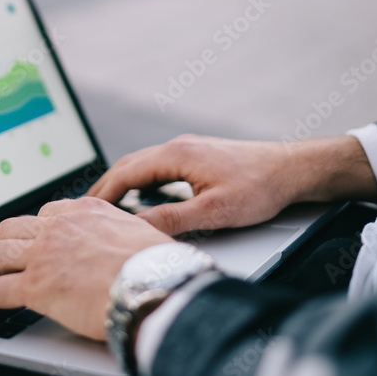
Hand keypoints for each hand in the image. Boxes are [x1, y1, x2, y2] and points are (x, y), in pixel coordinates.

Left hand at [0, 197, 172, 340]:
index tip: (24, 240)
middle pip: (10, 230)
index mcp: (86, 211)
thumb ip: (123, 235)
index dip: (30, 230)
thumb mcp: (142, 234)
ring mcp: (43, 255)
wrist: (155, 286)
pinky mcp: (35, 286)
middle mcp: (60, 227)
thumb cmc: (159, 268)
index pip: (45, 215)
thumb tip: (130, 247)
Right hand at [88, 134, 376, 235]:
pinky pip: (158, 167)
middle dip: (106, 188)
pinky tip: (143, 198)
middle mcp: (179, 147)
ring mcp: (188, 150)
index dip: (102, 194)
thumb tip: (137, 228)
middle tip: (86, 211)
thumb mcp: (214, 211)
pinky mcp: (198, 157)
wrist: (292, 170)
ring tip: (108, 207)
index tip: (84, 211)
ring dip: (123, 185)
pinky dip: (142, 183)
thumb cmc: (259, 187)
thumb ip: (172, 219)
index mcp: (177, 154)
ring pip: (143, 165)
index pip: (125, 173)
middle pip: (129, 166)